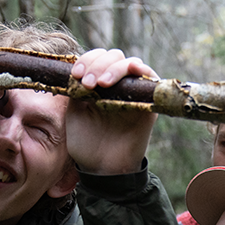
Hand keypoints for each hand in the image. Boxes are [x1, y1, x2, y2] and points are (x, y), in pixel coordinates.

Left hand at [66, 48, 158, 173]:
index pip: (95, 59)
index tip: (75, 74)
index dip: (86, 60)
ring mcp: (133, 92)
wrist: (103, 168)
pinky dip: (141, 68)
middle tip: (87, 82)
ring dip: (114, 68)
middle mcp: (116, 85)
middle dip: (98, 64)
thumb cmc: (86, 143)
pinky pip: (150, 77)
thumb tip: (79, 67)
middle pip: (112, 56)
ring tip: (101, 84)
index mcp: (97, 84)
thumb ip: (77, 89)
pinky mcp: (148, 102)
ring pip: (129, 63)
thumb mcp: (74, 112)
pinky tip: (131, 70)